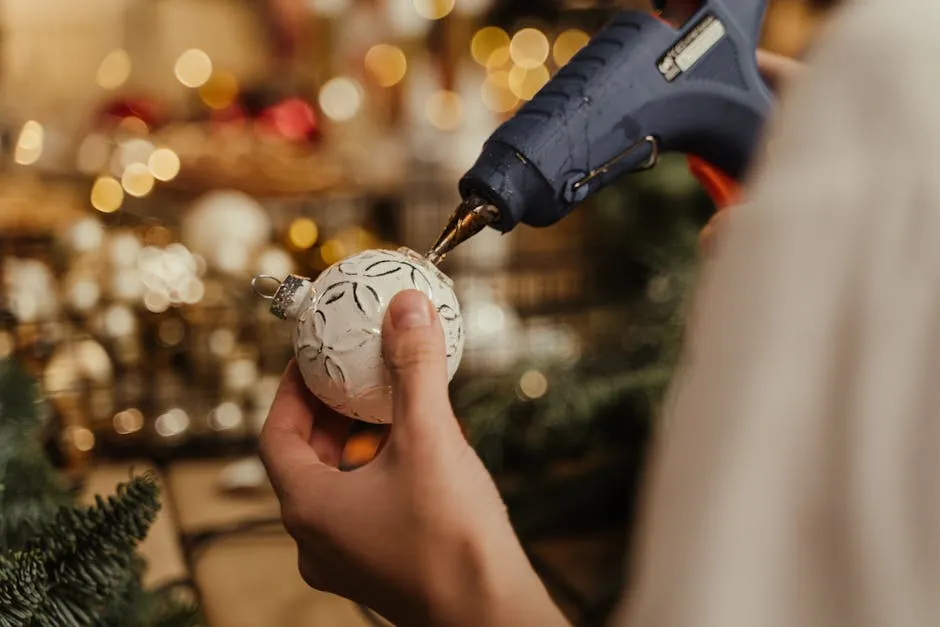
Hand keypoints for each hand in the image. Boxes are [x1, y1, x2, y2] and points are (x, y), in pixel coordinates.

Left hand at [259, 290, 566, 626]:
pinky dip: (386, 473)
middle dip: (332, 413)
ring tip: (399, 408)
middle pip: (308, 460)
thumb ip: (414, 368)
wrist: (494, 616)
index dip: (289, 391)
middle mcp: (319, 540)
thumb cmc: (452, 539)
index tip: (311, 360)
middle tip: (357, 377)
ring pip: (342, 486)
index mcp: (309, 509)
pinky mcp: (384, 569)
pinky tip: (428, 453)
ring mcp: (350, 560)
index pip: (275, 436)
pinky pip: (369, 508)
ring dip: (363, 443)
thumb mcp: (430, 438)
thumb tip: (404, 308)